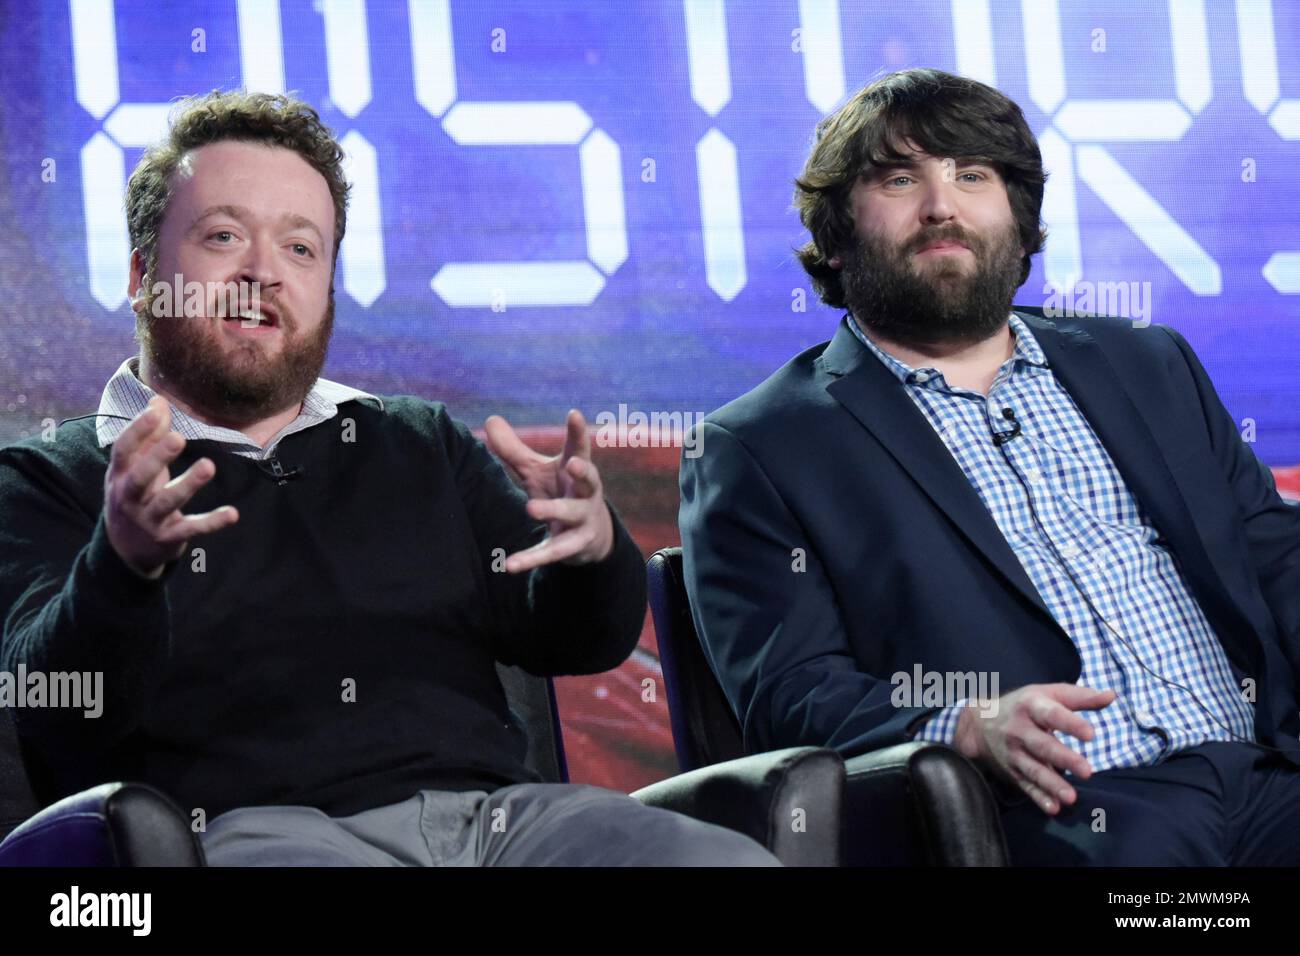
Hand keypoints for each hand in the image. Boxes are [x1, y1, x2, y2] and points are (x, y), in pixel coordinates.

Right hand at [103, 395, 239, 578]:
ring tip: (208, 466)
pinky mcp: (169, 537)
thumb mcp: (135, 468)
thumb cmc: (136, 495)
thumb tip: (158, 400)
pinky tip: (233, 513)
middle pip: (140, 477)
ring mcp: (149, 519)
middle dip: (157, 458)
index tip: (155, 411)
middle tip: (178, 438)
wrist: (126, 549)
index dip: (137, 430)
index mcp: (120, 475)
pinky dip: (212, 522)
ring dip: (188, 485)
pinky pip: (191, 529)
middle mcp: (130, 497)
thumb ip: (149, 435)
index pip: (124, 450)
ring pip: (167, 502)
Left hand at [483, 409, 613, 572]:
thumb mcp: (537, 471)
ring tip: (530, 508)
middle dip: (583, 473)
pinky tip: (510, 565)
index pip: (580, 449)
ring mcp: (583, 521)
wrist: (591, 537)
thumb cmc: (560, 492)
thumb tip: (490, 420)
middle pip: (589, 481)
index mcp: (578, 471)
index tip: (574, 414)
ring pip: (572, 515)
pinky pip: (552, 552)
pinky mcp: (572, 547)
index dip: (578, 433)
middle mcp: (586, 494)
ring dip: (554, 511)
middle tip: (573, 464)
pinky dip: (531, 559)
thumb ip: (514, 450)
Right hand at [953, 683, 1115, 815]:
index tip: (1091, 735)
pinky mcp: (1012, 771)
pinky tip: (1053, 807)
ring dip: (1051, 784)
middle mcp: (1019, 730)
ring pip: (1033, 769)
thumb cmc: (1024, 706)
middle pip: (1042, 745)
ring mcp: (1014, 752)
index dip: (1070, 724)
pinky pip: (1025, 786)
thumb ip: (1080, 697)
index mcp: (1030, 706)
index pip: (1051, 714)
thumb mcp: (1047, 694)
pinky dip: (1038, 797)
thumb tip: (1112, 696)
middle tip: (1087, 771)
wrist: (978, 722)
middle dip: (1064, 758)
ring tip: (1071, 797)